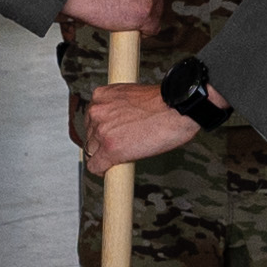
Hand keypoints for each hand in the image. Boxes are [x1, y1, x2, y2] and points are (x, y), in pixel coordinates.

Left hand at [83, 81, 202, 174]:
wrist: (176, 110)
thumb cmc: (164, 102)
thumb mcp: (133, 95)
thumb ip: (119, 106)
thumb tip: (119, 120)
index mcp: (102, 95)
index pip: (91, 117)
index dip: (101, 128)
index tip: (109, 134)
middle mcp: (97, 111)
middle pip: (90, 134)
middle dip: (102, 141)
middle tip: (120, 144)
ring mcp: (102, 131)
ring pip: (91, 150)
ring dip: (103, 154)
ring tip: (122, 155)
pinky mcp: (109, 150)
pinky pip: (95, 166)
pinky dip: (101, 170)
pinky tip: (111, 170)